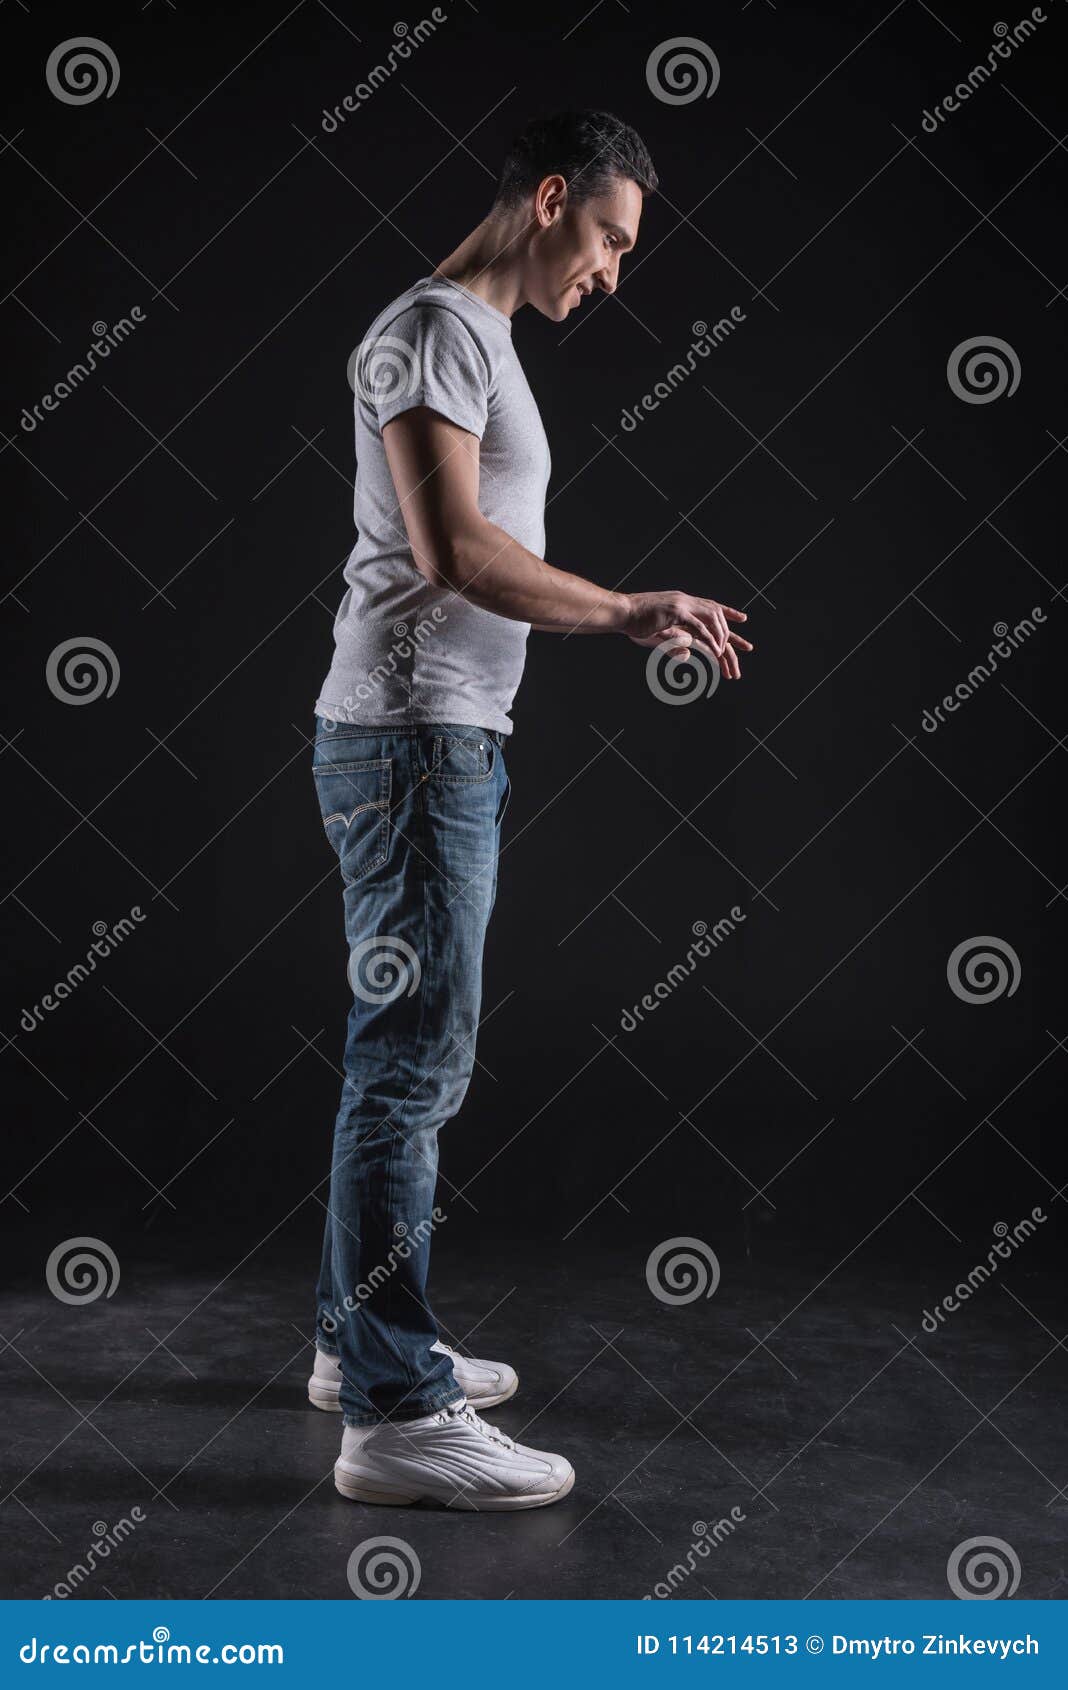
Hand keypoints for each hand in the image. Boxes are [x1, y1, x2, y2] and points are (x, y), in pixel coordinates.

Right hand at [621, 591, 753, 679]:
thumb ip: (675, 645)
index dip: (729, 613)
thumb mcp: (659, 637)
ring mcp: (683, 606)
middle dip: (734, 634)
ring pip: (713, 621)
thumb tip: (687, 654)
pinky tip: (716, 652)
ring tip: (727, 658)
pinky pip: (700, 627)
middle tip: (748, 648)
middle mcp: (687, 602)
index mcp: (684, 604)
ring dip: (723, 640)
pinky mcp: (677, 613)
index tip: (744, 618)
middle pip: (718, 616)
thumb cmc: (637, 623)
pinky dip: (709, 640)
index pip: (712, 607)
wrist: (623, 612)